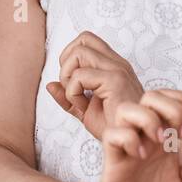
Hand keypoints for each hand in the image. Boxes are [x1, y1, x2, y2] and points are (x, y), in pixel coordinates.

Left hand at [44, 31, 181, 140]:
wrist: (132, 142)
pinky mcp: (115, 81)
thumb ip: (67, 97)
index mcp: (113, 66)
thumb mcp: (85, 111)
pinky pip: (79, 77)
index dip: (70, 55)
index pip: (87, 40)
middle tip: (71, 86)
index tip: (72, 81)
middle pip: (82, 39)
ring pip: (78, 52)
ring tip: (76, 97)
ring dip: (67, 76)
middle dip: (66, 62)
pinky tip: (83, 106)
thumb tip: (49, 85)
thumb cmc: (114, 127)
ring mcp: (118, 70)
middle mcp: (117, 63)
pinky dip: (72, 93)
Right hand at [67, 95, 181, 181]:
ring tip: (161, 141)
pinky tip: (141, 156)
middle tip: (180, 133)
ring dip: (149, 119)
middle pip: (150, 96)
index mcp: (162, 135)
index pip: (169, 98)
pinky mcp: (113, 159)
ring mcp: (127, 145)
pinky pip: (113, 135)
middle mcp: (144, 135)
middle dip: (171, 107)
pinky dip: (129, 140)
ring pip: (126, 108)